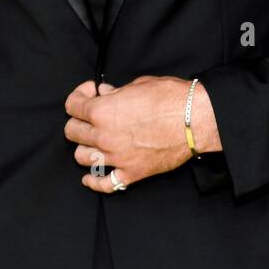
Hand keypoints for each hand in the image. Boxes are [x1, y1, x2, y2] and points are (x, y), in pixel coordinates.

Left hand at [64, 75, 220, 192]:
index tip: (90, 92)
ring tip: (94, 140)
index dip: (79, 95)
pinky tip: (90, 176)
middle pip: (72, 132)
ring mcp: (117, 157)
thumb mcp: (139, 84)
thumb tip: (105, 93)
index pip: (72, 106)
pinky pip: (104, 183)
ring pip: (82, 157)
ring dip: (85, 147)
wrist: (196, 120)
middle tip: (90, 115)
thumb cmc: (171, 99)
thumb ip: (116, 91)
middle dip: (78, 120)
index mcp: (103, 111)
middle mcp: (104, 136)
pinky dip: (94, 181)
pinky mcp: (132, 173)